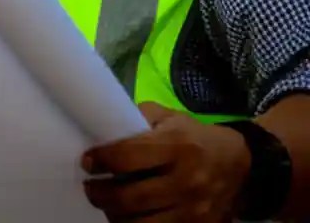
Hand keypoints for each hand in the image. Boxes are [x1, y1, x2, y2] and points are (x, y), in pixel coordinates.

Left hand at [81, 102, 250, 221]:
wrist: (244, 166)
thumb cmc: (197, 138)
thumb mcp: (171, 118)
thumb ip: (139, 118)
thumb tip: (103, 124)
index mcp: (178, 147)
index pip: (127, 157)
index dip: (100, 160)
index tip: (88, 161)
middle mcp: (187, 181)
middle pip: (129, 197)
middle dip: (99, 193)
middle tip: (90, 187)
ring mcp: (195, 210)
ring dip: (114, 214)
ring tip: (106, 203)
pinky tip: (128, 215)